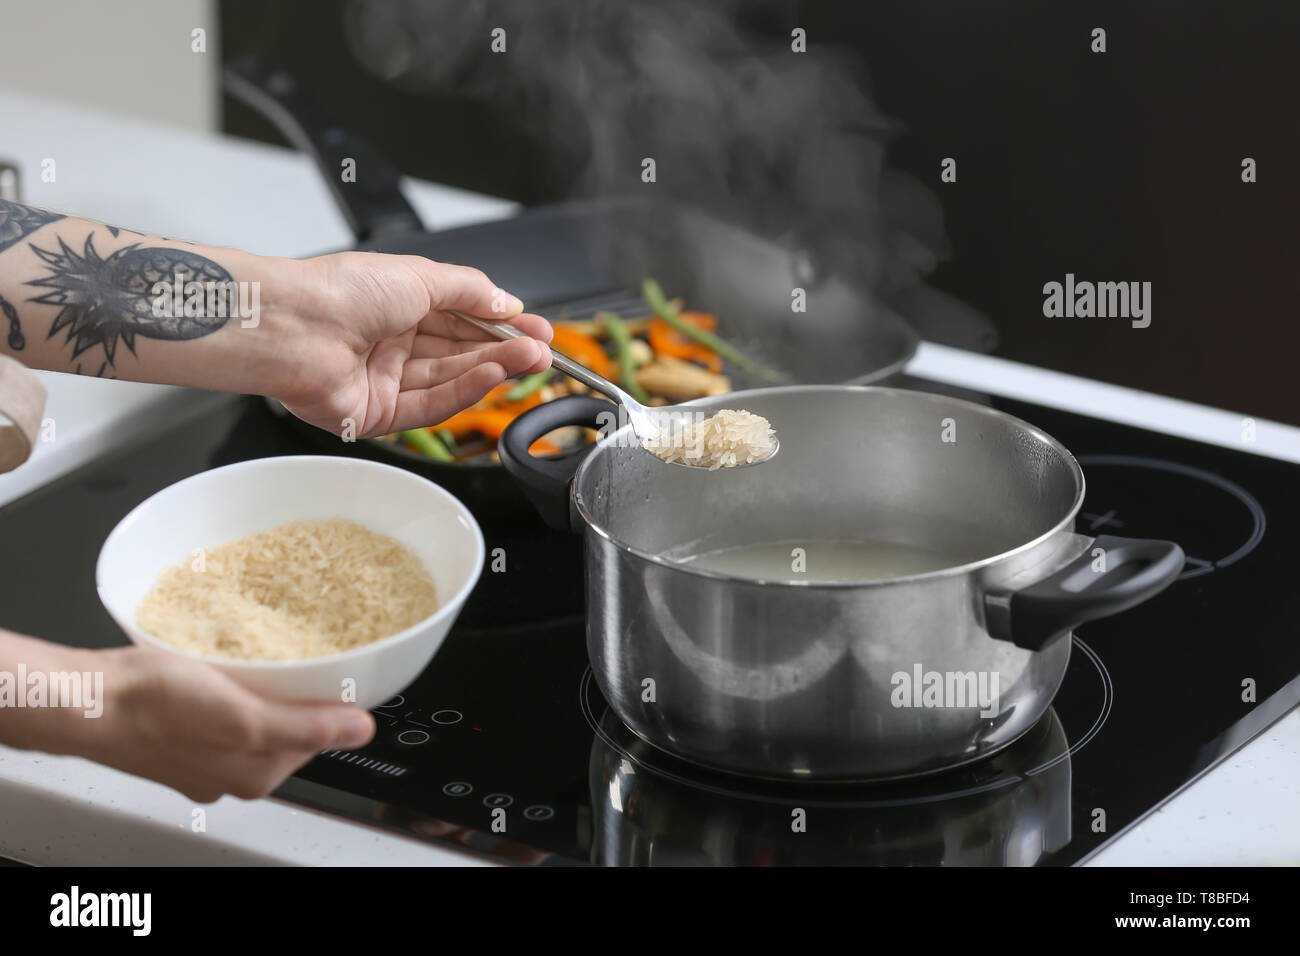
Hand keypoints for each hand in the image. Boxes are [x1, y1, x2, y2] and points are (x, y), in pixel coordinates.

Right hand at [85, 645, 375, 802]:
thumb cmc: (154, 708)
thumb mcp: (244, 717)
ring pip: (254, 713)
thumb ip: (306, 726)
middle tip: (290, 653)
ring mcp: (202, 754)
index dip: (328, 700)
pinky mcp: (178, 731)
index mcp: (256, 774)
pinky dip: (229, 683)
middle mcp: (231, 773)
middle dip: (294, 691)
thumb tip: (360, 730)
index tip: (329, 668)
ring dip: (261, 684)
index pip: (319, 737)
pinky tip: (219, 664)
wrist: (86, 701)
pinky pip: (220, 706)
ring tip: (254, 654)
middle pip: (289, 725)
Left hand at [271, 251, 551, 437]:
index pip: (460, 319)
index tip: (536, 329)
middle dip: (505, 350)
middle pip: (460, 352)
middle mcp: (390, 342)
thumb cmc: (339, 291)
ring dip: (493, 369)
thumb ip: (470, 292)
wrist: (292, 326)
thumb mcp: (420, 275)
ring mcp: (384, 379)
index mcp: (396, 304)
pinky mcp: (377, 414)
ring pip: (450, 378)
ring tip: (530, 360)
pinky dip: (465, 390)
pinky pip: (430, 405)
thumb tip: (508, 304)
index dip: (501, 325)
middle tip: (543, 351)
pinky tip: (493, 376)